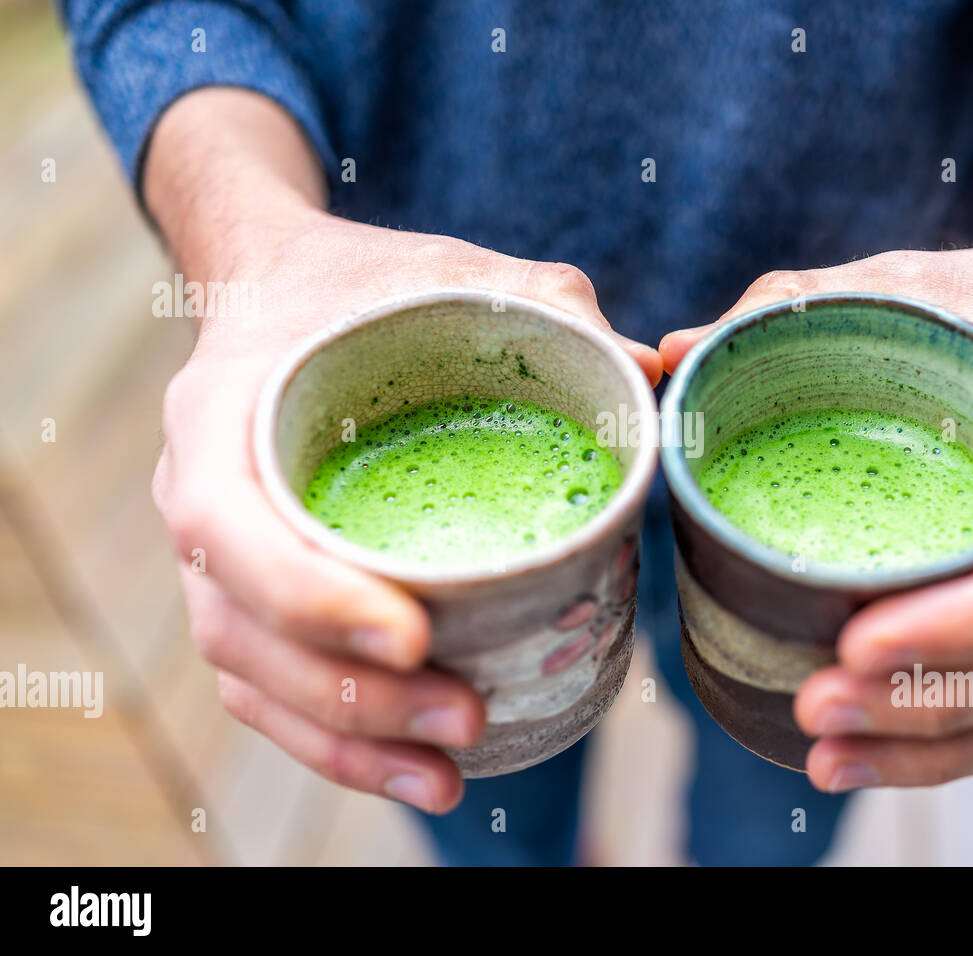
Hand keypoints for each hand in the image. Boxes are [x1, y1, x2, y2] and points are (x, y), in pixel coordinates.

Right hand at [146, 90, 659, 812]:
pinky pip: (270, 688)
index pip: (233, 526)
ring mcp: (217, 555)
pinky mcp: (250, 594)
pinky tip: (420, 771)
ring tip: (452, 772)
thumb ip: (543, 308)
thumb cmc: (367, 287)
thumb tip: (654, 372)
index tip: (419, 632)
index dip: (312, 596)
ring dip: (349, 741)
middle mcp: (203, 492)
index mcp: (225, 411)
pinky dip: (336, 744)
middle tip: (465, 716)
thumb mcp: (448, 271)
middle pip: (243, 629)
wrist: (280, 290)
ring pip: (255, 677)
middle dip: (354, 694)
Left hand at [660, 126, 972, 790]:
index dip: (970, 620)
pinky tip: (860, 758)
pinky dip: (952, 750)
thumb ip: (787, 309)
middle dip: (932, 703)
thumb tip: (668, 359)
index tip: (854, 641)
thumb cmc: (972, 307)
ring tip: (823, 754)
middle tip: (815, 708)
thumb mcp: (894, 282)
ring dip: (934, 746)